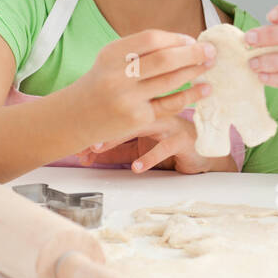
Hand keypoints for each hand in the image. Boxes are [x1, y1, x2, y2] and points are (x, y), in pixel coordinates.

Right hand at [66, 29, 213, 154]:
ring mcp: (127, 99)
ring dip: (195, 72)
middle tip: (211, 51)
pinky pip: (170, 104)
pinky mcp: (137, 119)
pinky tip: (205, 89)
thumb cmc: (101, 83)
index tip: (191, 40)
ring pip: (170, 81)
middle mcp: (117, 76)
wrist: (74, 118)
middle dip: (193, 53)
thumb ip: (142, 50)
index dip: (176, 38)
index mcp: (111, 54)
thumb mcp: (112, 59)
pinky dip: (191, 95)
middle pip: (165, 59)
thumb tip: (185, 43)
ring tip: (210, 65)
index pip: (151, 38)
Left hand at [83, 113, 226, 173]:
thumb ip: (116, 151)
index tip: (74, 137)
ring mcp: (169, 124)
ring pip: (141, 126)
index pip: (116, 112)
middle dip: (100, 128)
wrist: (203, 154)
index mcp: (144, 109)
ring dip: (117, 138)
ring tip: (98, 148)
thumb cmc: (168, 147)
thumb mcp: (138, 148)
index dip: (95, 124)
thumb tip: (86, 156)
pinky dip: (148, 158)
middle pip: (124, 115)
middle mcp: (155, 112)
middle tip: (80, 140)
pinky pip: (163, 148)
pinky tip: (136, 167)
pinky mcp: (182, 139)